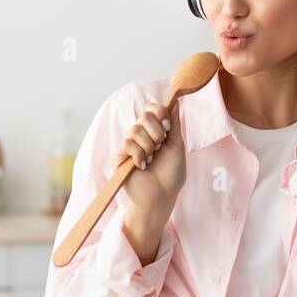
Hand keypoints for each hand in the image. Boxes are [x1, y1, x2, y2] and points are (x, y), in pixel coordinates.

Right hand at [110, 98, 185, 220]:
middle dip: (156, 131)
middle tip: (160, 146)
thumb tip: (176, 102)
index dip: (160, 113)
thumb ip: (174, 124)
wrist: (161, 195)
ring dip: (149, 146)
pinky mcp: (119, 156)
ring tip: (151, 160)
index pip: (151, 109)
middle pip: (144, 115)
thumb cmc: (171, 174)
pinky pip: (128, 143)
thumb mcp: (177, 145)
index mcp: (154, 132)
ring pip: (135, 129)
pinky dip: (139, 155)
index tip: (168, 126)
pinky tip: (142, 166)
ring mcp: (129, 145)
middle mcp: (141, 136)